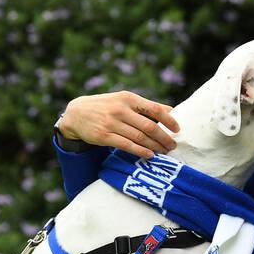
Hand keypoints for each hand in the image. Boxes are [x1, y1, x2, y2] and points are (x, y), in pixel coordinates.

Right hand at [58, 90, 179, 158]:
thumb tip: (171, 110)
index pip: (154, 109)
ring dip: (155, 146)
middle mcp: (120, 110)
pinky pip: (127, 146)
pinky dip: (141, 151)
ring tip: (164, 151)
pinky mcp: (104, 136)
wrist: (76, 113)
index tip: (178, 129)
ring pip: (139, 138)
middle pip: (149, 126)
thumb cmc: (106, 106)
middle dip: (164, 138)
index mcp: (128, 98)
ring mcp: (111, 123)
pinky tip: (150, 155)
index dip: (169, 120)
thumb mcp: (123, 100)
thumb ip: (145, 106)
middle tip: (173, 145)